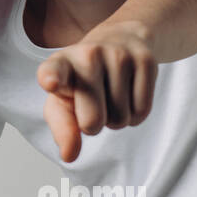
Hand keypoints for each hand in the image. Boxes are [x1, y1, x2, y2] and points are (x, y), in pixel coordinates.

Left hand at [36, 21, 157, 162]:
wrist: (120, 40)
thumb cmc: (83, 79)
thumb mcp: (63, 101)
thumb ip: (62, 128)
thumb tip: (69, 155)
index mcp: (60, 64)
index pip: (54, 71)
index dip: (52, 78)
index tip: (51, 82)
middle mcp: (87, 54)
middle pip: (93, 121)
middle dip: (94, 123)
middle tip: (94, 102)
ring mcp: (118, 55)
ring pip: (121, 119)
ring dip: (116, 118)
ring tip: (111, 94)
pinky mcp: (145, 60)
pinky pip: (142, 111)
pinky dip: (135, 114)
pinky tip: (128, 94)